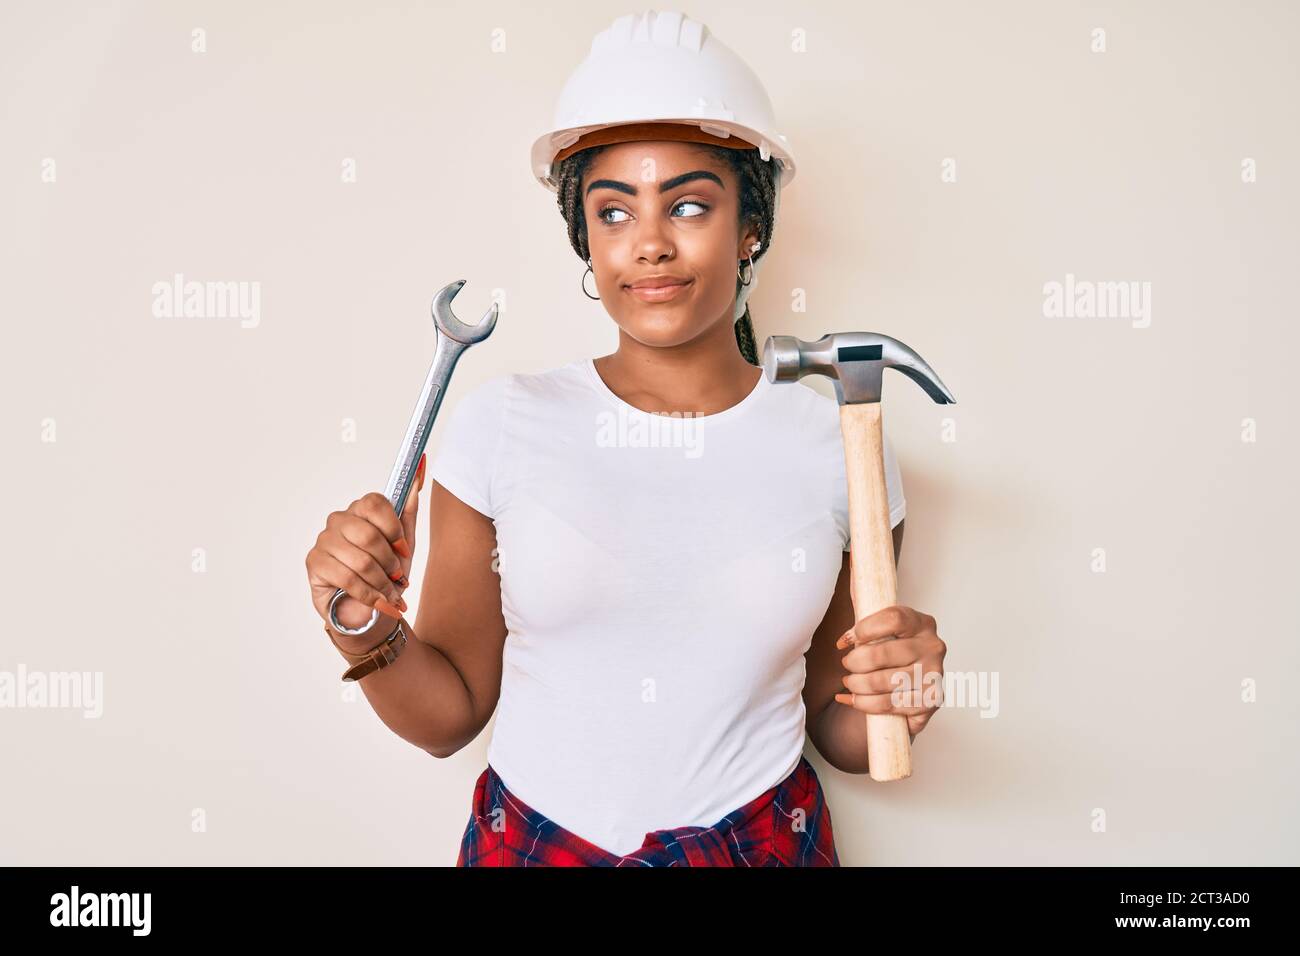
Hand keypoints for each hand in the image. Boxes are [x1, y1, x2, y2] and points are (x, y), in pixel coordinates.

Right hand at [306, 453, 425, 637]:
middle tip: (398, 577)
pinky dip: (368, 594)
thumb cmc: (385, 574)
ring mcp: (324, 540)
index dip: (394, 530)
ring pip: (360, 560)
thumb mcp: (404, 543)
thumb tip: (419, 473)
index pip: (376, 503)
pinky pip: (347, 578)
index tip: (403, 550)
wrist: (368, 608)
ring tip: (391, 594)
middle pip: (369, 536)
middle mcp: (339, 520)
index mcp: (361, 510)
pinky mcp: (314, 562)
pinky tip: (378, 602)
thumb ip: (408, 510)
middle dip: (390, 563)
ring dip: (382, 583)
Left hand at [832, 604, 945, 738]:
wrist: (914, 685)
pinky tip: (853, 699)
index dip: (863, 629)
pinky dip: (864, 704)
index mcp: (922, 623)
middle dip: (854, 662)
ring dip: (856, 684)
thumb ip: (867, 601)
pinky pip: (888, 704)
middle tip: (846, 664)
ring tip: (850, 682)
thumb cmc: (892, 650)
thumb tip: (852, 565)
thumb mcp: (882, 625)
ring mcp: (934, 675)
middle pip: (881, 654)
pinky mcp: (931, 701)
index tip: (845, 640)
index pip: (892, 618)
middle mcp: (933, 647)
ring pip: (882, 682)